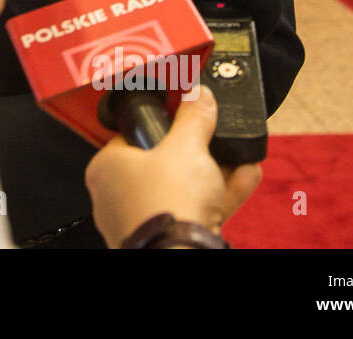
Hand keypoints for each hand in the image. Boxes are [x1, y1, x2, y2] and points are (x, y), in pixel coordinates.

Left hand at [84, 86, 261, 247]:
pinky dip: (217, 197)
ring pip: (182, 191)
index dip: (163, 128)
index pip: (133, 138)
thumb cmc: (167, 202)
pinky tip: (245, 179)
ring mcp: (140, 220)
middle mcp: (117, 197)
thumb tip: (199, 96)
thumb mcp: (187, 146)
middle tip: (219, 141)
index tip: (186, 122)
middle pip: (163, 165)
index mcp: (107, 168)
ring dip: (216, 174)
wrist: (180, 255)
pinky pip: (192, 211)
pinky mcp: (163, 239)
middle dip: (200, 154)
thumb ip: (194, 118)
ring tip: (241, 159)